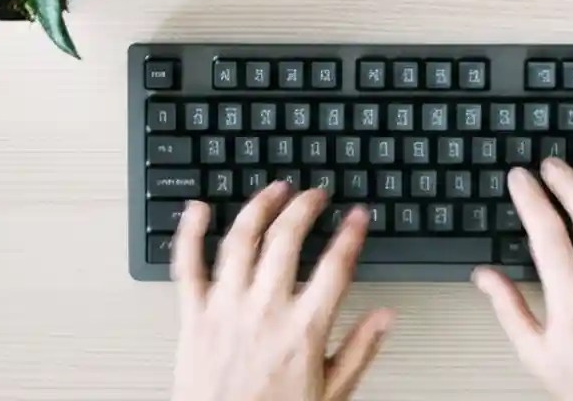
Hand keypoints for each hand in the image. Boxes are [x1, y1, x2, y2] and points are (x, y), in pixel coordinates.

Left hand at [170, 183, 394, 400]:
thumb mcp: (331, 393)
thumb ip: (359, 351)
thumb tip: (384, 318)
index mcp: (303, 329)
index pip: (335, 266)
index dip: (351, 234)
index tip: (358, 217)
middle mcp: (264, 310)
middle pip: (286, 239)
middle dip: (305, 207)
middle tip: (315, 195)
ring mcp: (226, 309)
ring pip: (241, 241)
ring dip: (259, 207)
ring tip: (274, 191)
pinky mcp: (193, 317)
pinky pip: (187, 266)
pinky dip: (189, 233)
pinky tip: (198, 209)